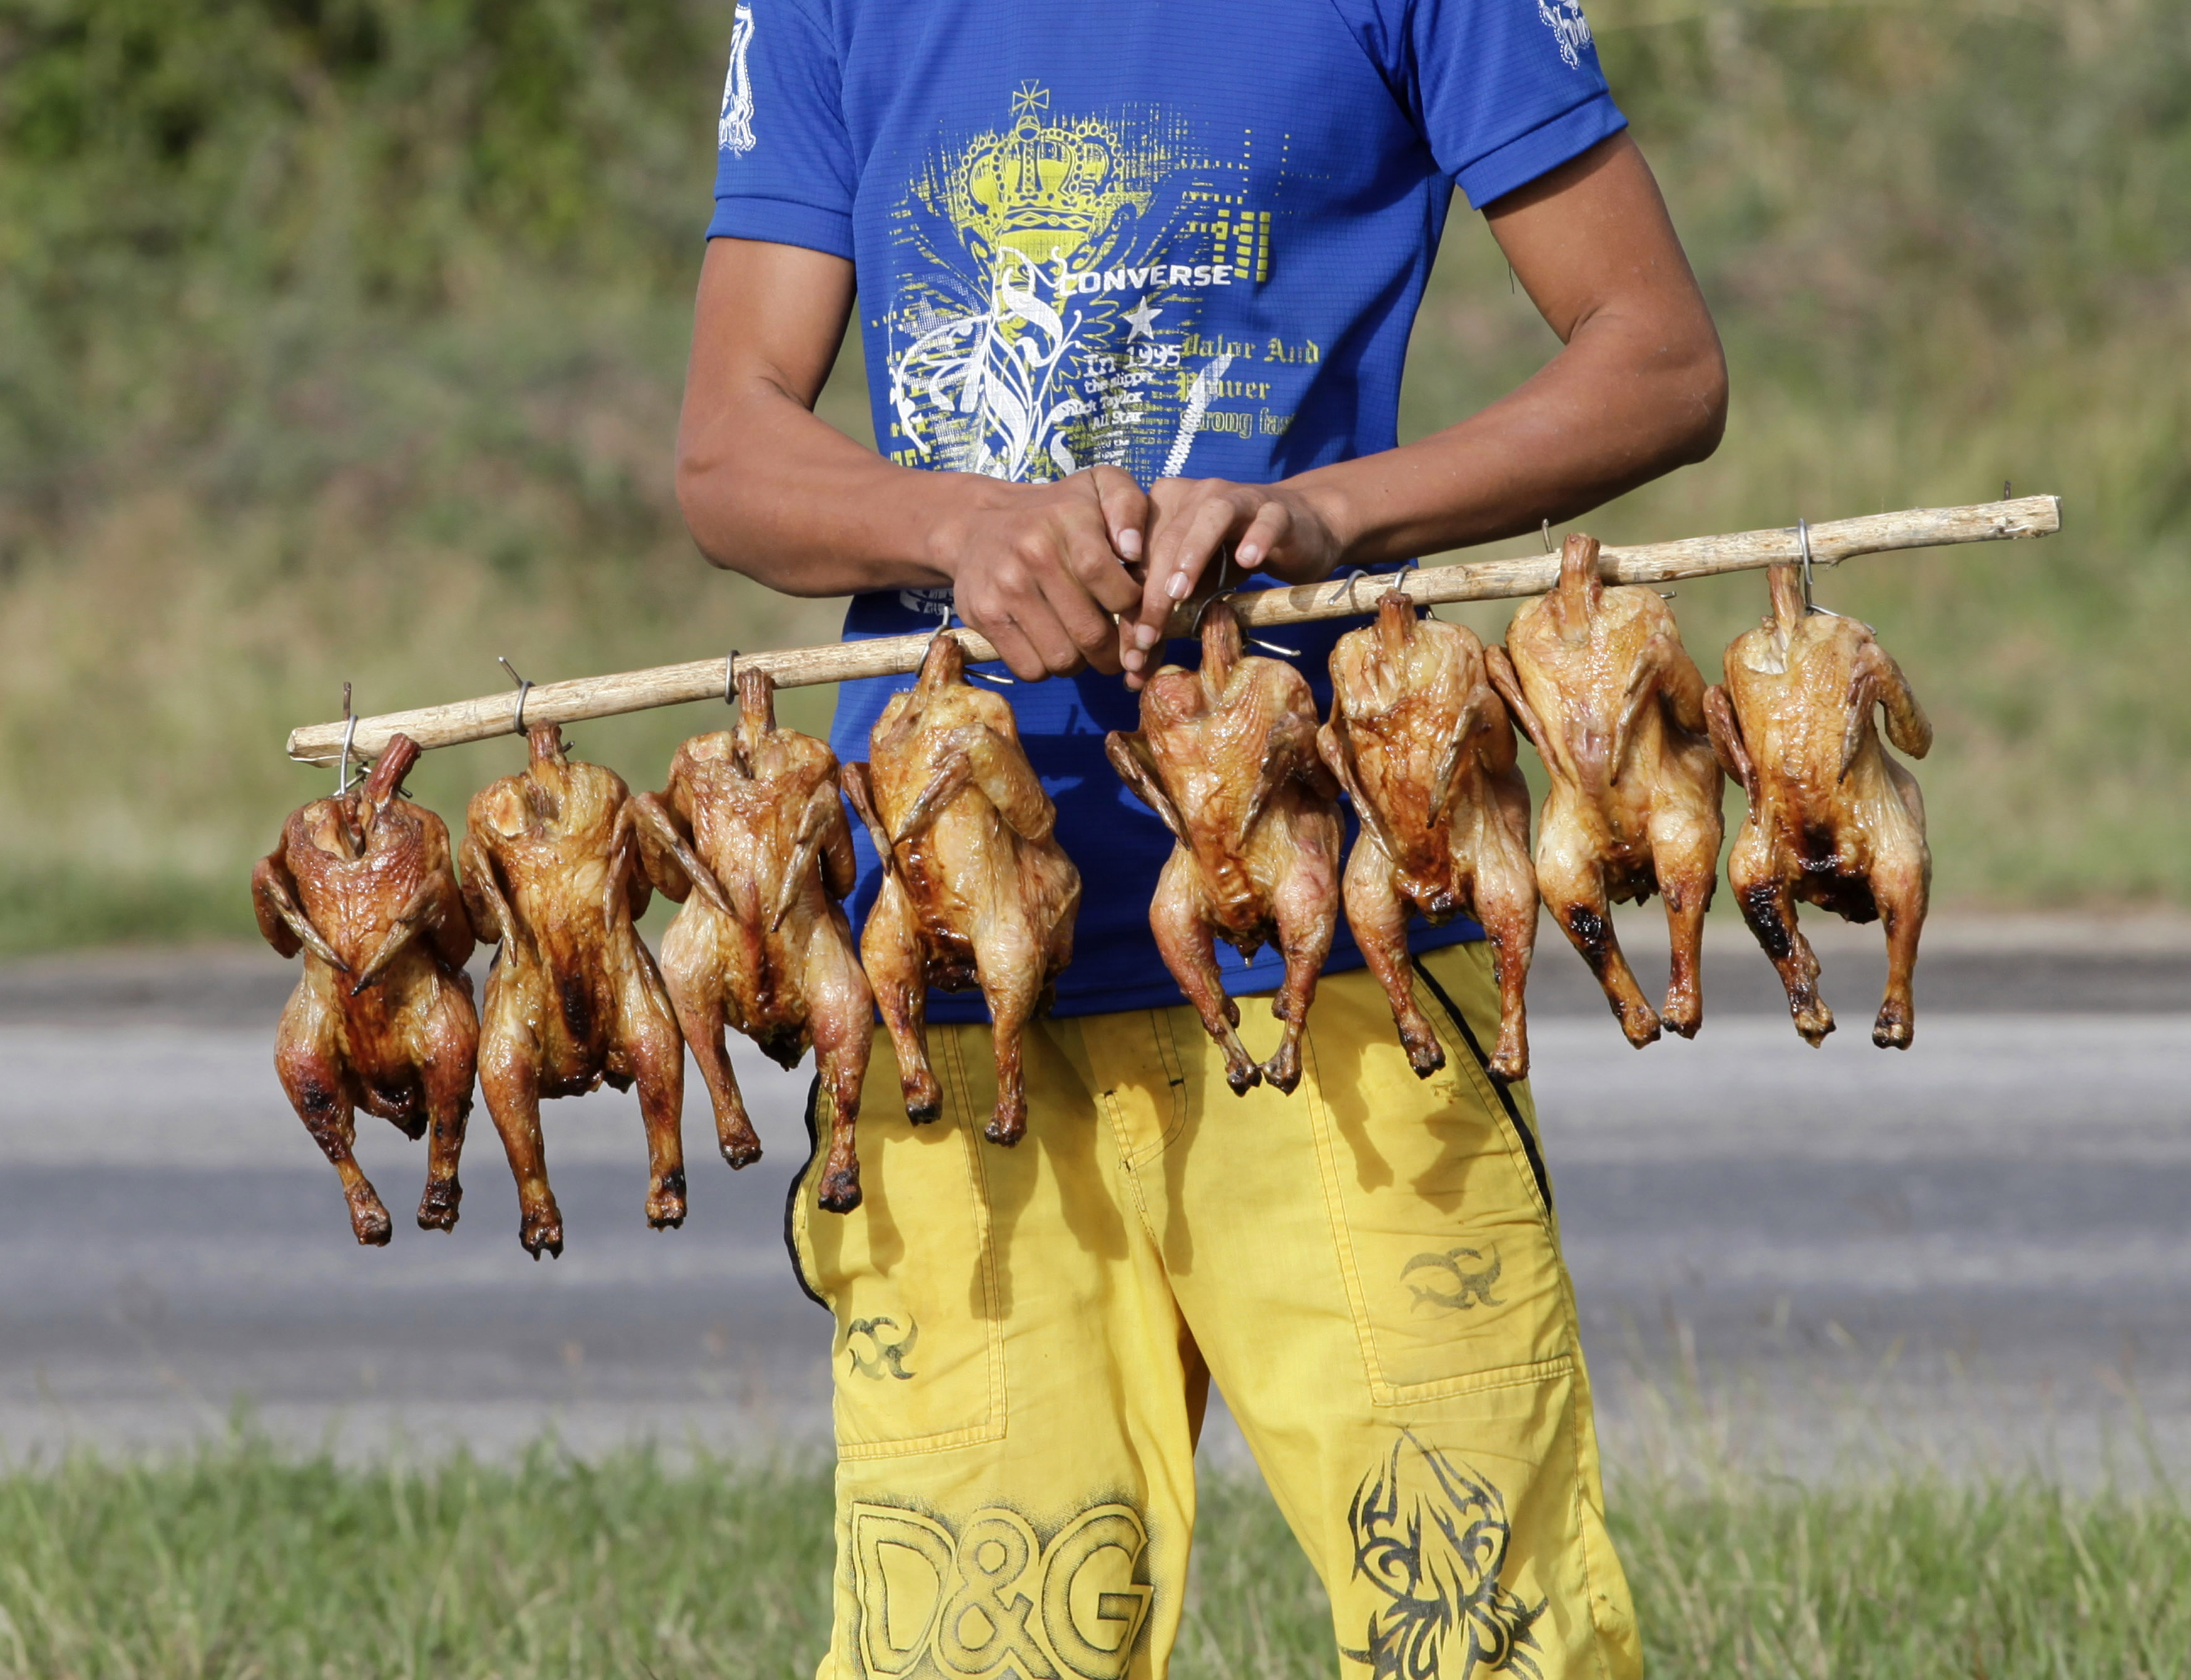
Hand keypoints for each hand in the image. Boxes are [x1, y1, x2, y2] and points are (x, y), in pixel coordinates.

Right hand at [935, 467, 1148, 679]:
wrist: (977, 522)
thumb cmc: (1055, 511)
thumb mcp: (1098, 487)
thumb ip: (1129, 505)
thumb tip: (1133, 551)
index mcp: (1069, 522)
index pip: (1116, 590)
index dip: (1133, 612)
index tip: (1131, 609)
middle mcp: (1034, 555)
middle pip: (1091, 634)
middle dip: (1113, 651)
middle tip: (1116, 646)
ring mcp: (1005, 588)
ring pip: (1062, 659)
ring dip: (1080, 662)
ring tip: (1080, 642)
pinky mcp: (983, 615)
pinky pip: (1030, 669)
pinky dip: (1046, 667)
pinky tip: (1049, 643)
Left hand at [1118, 478, 1346, 687]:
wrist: (1298, 530)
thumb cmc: (1235, 556)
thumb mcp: (1197, 583)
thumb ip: (1167, 612)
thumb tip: (1136, 667)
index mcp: (1166, 506)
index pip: (1139, 551)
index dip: (1129, 597)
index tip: (1129, 644)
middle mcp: (1197, 495)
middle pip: (1168, 538)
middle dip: (1154, 592)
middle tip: (1148, 636)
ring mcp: (1239, 498)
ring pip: (1210, 516)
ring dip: (1191, 554)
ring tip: (1179, 592)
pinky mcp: (1277, 510)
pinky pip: (1266, 520)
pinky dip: (1256, 538)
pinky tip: (1247, 561)